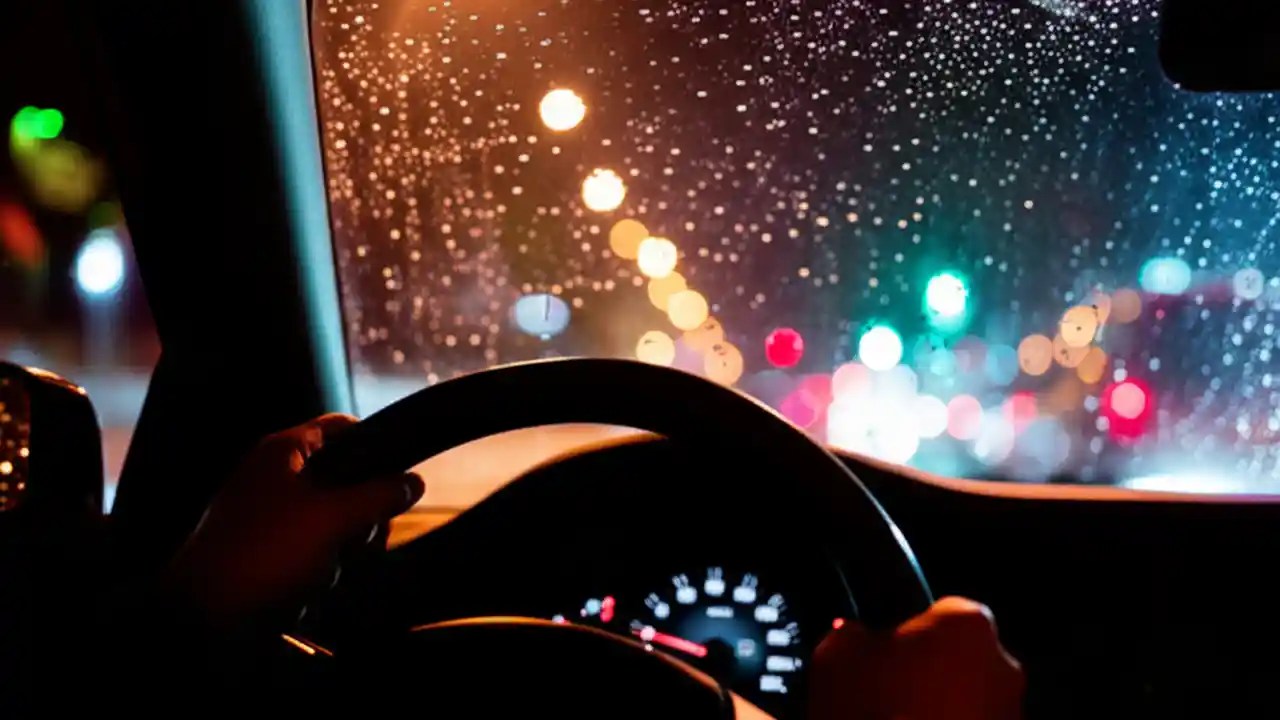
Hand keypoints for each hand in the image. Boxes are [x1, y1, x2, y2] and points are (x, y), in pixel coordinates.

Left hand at [169, 414, 424, 622]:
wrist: (207, 619)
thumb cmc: (267, 553)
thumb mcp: (334, 518)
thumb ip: (380, 495)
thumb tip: (415, 482)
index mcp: (284, 452)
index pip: (343, 427)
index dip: (376, 445)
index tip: (398, 477)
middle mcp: (276, 477)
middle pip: (347, 480)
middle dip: (361, 514)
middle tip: (359, 537)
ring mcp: (270, 517)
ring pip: (335, 522)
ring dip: (341, 550)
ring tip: (324, 570)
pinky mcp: (269, 554)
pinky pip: (314, 552)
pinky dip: (319, 570)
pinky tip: (309, 587)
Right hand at [810, 597, 1023, 719]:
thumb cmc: (872, 711)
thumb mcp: (836, 656)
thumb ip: (850, 633)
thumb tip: (853, 635)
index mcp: (966, 622)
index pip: (938, 611)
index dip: (906, 634)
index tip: (883, 655)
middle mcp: (1002, 664)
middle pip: (959, 657)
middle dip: (930, 673)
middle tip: (888, 694)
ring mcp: (1009, 712)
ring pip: (969, 698)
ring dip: (942, 707)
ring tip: (897, 719)